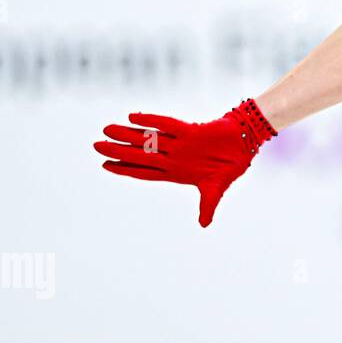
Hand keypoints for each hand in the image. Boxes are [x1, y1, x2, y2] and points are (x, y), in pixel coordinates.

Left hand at [93, 98, 277, 227]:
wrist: (245, 145)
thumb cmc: (229, 167)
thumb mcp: (216, 189)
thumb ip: (208, 205)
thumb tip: (205, 225)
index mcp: (175, 172)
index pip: (144, 172)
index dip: (125, 169)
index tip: (105, 165)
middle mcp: (173, 157)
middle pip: (140, 154)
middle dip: (118, 150)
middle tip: (96, 145)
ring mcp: (180, 143)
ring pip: (148, 138)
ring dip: (128, 134)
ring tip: (107, 129)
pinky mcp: (191, 130)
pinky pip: (167, 124)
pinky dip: (151, 120)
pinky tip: (133, 116)